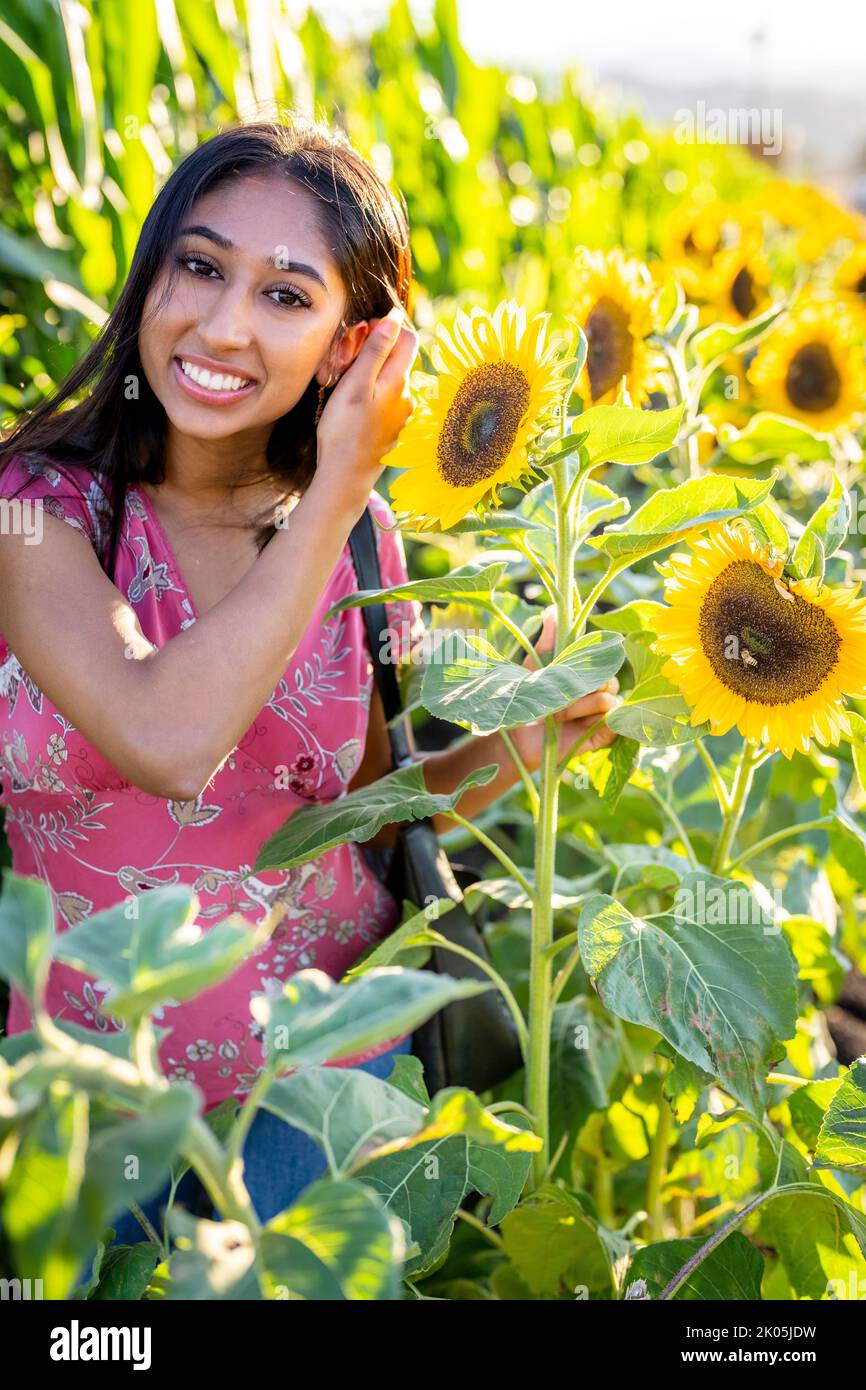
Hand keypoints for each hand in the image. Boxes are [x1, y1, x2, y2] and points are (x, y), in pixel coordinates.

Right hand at [314, 307, 418, 504]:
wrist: (346, 476)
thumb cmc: (345, 430)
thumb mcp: (356, 384)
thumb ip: (376, 350)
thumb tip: (394, 318)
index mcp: (399, 380)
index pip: (407, 336)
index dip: (386, 326)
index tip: (361, 334)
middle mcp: (407, 394)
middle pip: (397, 357)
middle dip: (373, 351)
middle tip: (345, 362)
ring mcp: (402, 413)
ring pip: (389, 379)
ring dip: (369, 374)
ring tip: (343, 386)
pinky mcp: (393, 427)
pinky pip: (385, 399)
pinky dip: (370, 394)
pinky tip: (352, 407)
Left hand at [508, 606, 620, 773]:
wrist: (516, 737)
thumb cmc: (524, 699)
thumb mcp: (535, 664)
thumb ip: (549, 638)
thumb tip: (554, 609)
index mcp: (587, 672)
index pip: (603, 657)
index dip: (585, 662)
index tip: (561, 669)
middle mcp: (599, 690)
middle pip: (608, 677)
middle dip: (578, 687)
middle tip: (553, 699)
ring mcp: (603, 713)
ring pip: (608, 697)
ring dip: (578, 707)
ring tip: (556, 717)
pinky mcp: (604, 734)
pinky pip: (613, 719)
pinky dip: (592, 720)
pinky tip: (572, 726)